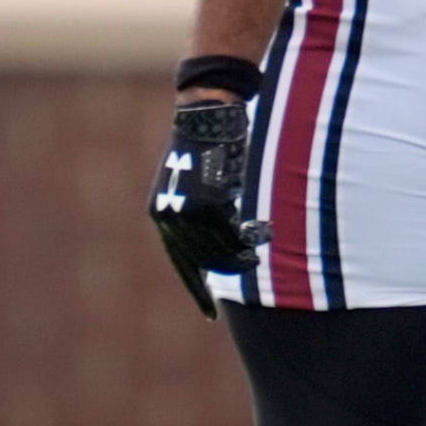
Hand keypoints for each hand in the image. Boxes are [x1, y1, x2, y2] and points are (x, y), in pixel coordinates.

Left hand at [151, 95, 266, 317]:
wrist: (207, 111)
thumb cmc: (207, 146)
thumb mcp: (197, 184)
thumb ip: (204, 215)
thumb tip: (227, 247)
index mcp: (162, 214)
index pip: (181, 263)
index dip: (197, 288)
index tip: (211, 314)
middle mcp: (170, 216)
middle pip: (202, 261)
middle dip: (229, 269)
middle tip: (251, 267)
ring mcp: (189, 208)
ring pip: (220, 249)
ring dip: (243, 253)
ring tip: (260, 247)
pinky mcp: (211, 197)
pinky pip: (234, 229)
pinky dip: (250, 234)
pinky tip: (262, 228)